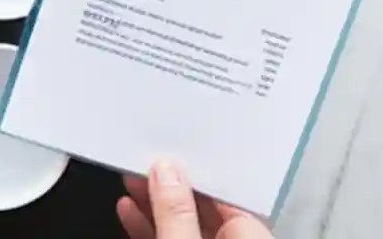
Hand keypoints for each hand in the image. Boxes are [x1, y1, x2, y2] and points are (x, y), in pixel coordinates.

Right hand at [117, 161, 273, 238]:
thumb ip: (176, 212)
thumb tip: (166, 171)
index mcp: (252, 237)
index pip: (228, 192)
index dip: (195, 169)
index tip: (168, 152)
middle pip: (205, 206)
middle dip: (170, 183)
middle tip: (143, 161)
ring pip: (187, 223)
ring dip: (156, 203)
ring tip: (131, 180)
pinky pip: (176, 238)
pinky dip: (153, 227)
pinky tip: (130, 211)